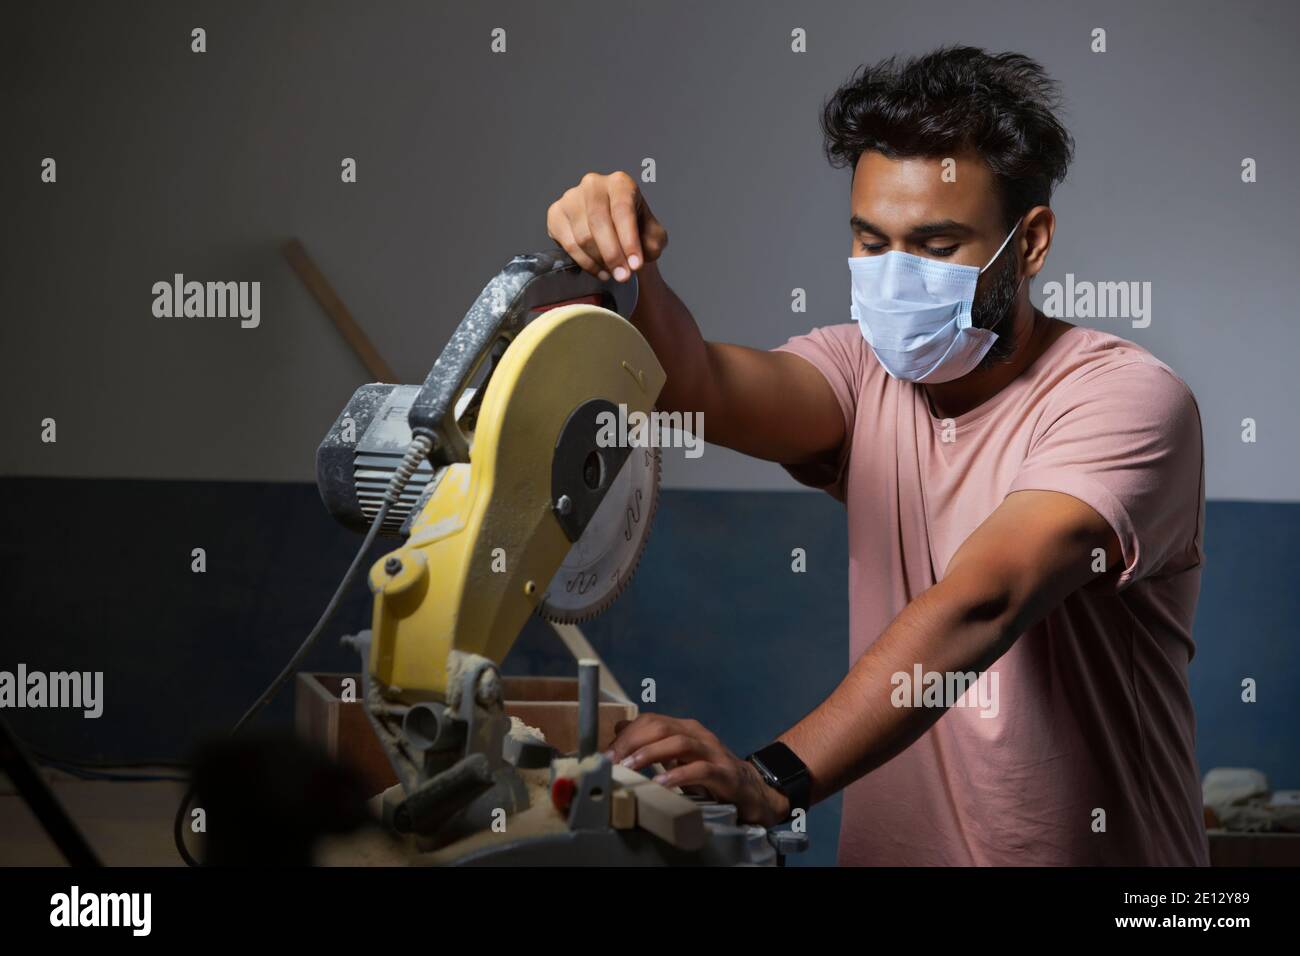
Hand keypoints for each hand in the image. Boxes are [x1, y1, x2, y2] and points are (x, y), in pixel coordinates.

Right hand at [546, 171, 667, 281]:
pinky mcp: (556, 214)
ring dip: (600, 261)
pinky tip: (599, 270)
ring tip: (614, 273)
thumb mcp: (653, 235)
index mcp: (620, 183)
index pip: (622, 210)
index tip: (636, 265)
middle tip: (623, 276)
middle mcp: (593, 184)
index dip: (629, 240)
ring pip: (583, 237)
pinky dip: (586, 263)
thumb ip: (652, 243)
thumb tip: (635, 258)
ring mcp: (571, 198)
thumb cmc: (635, 228)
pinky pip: (569, 244)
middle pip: (598, 223)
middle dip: (612, 255)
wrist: (613, 228)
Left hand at [605, 714, 789, 826]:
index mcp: (684, 728)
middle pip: (661, 727)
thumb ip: (652, 743)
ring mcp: (712, 752)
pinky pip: (699, 770)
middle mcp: (698, 734)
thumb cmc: (709, 773)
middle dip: (633, 742)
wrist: (749, 789)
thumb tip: (619, 730)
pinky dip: (677, 775)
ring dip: (650, 754)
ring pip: (678, 743)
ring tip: (631, 768)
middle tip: (613, 761)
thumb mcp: (677, 756)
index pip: (650, 720)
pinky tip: (661, 784)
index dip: (626, 735)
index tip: (606, 754)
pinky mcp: (723, 773)